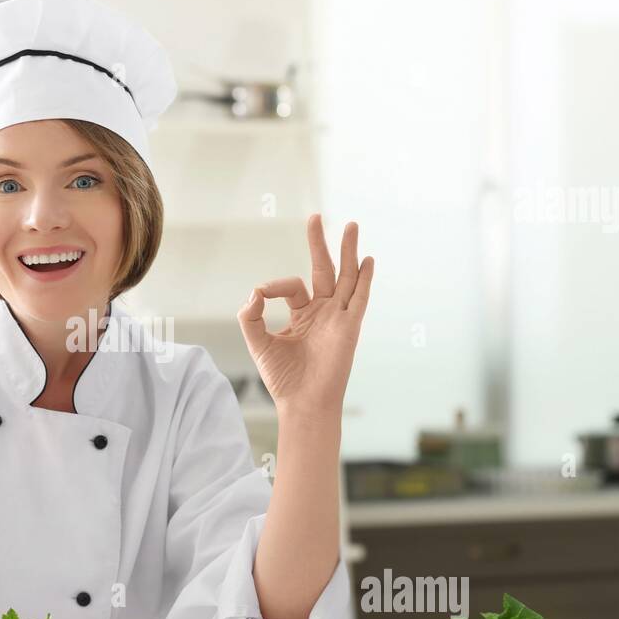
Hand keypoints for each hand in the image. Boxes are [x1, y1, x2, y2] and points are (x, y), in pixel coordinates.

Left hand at [237, 214, 373, 420]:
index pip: (292, 286)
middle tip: (315, 217)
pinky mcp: (350, 327)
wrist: (302, 402)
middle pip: (324, 270)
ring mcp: (338, 317)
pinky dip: (364, 279)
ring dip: (348, 251)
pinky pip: (360, 298)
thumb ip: (251, 316)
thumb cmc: (283, 378)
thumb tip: (254, 291)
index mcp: (303, 315)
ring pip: (346, 277)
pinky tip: (367, 260)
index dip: (273, 286)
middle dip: (320, 243)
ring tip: (351, 225)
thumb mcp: (259, 343)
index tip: (260, 296)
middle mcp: (323, 312)